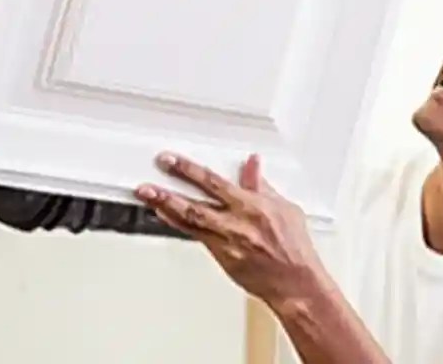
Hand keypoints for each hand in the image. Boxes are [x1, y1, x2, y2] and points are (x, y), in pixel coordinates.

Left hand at [134, 152, 329, 311]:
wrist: (295, 283)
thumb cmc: (294, 248)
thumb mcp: (285, 208)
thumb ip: (262, 185)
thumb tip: (252, 164)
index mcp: (252, 204)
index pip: (214, 181)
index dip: (189, 170)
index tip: (171, 160)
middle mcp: (236, 222)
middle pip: (195, 203)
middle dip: (168, 191)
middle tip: (147, 182)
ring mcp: (227, 240)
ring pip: (190, 221)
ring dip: (165, 207)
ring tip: (147, 196)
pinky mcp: (222, 256)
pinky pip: (195, 236)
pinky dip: (177, 224)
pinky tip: (163, 216)